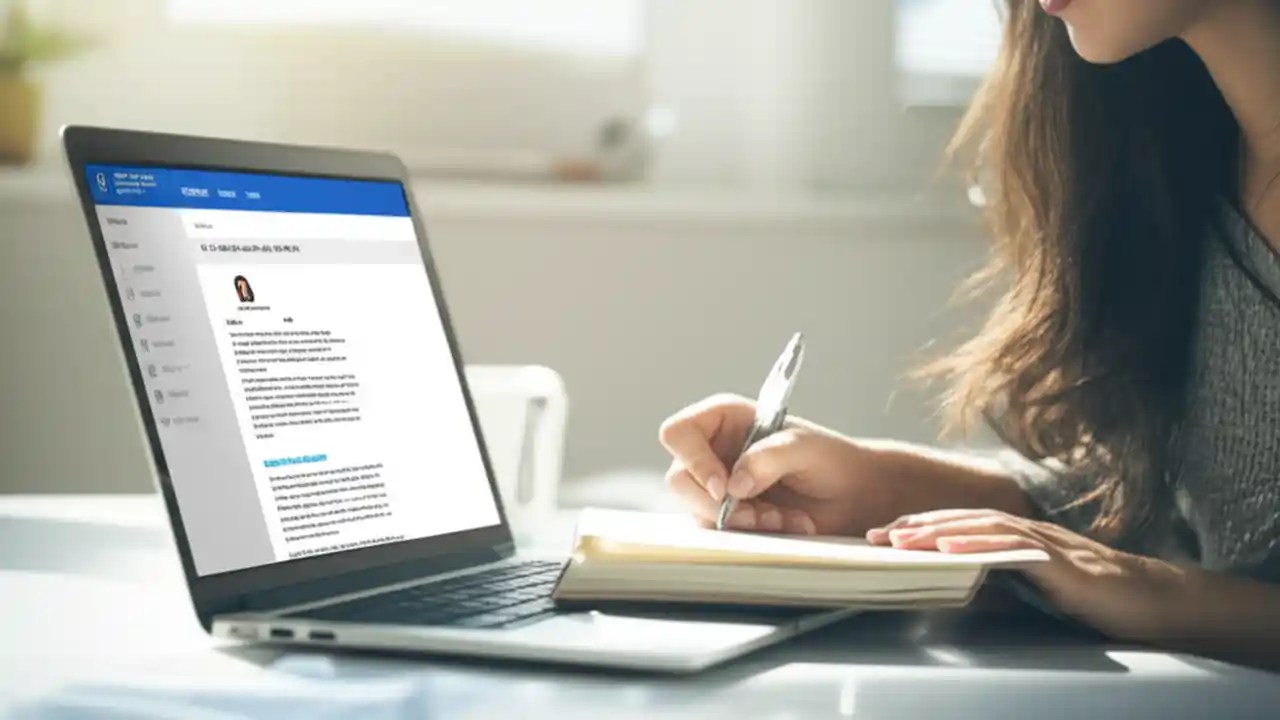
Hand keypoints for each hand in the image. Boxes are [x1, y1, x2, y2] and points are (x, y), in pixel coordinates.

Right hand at [658, 393, 898, 535]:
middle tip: (755, 514)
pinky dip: (752, 532)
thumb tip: (734, 484)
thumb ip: (768, 457)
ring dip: (741, 520)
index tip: (722, 486)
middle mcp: (714, 449)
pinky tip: (785, 523)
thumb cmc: (831, 459)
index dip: (692, 460)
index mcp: (723, 418)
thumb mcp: (804, 448)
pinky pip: (722, 530)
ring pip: (699, 510)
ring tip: (782, 518)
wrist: (854, 494)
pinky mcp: (730, 513)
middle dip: (716, 503)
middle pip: (680, 478)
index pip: (678, 433)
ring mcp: (719, 483)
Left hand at [867, 509, 1176, 639]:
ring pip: (981, 528)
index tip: (882, 536)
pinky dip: (979, 545)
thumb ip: (1000, 578)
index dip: (921, 528)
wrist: (1150, 601)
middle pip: (962, 521)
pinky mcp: (1058, 562)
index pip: (960, 526)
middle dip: (916, 525)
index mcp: (1018, 536)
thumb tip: (959, 582)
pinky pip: (1013, 548)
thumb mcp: (1035, 587)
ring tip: (902, 538)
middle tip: (875, 534)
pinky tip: (952, 548)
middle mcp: (1026, 530)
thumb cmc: (1094, 597)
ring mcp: (1043, 542)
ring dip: (938, 531)